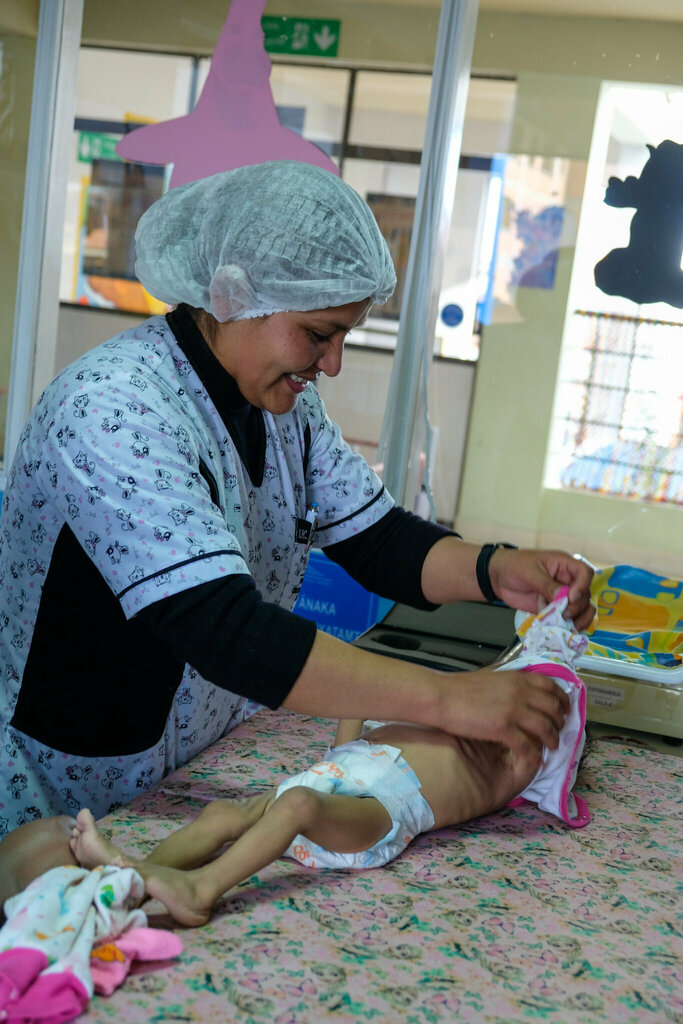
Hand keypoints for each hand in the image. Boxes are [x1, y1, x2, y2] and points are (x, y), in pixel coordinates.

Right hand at [441, 667, 570, 764]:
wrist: (442, 697)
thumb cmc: (461, 687)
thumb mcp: (491, 676)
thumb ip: (510, 682)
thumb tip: (521, 689)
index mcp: (518, 678)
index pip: (551, 687)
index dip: (563, 699)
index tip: (566, 709)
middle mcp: (520, 692)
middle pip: (553, 709)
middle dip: (560, 722)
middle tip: (559, 731)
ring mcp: (513, 711)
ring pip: (545, 728)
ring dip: (552, 740)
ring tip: (553, 747)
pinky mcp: (503, 728)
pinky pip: (527, 745)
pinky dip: (535, 755)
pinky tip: (537, 761)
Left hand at [488, 548, 595, 629]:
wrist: (497, 577)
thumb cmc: (514, 566)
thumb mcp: (530, 572)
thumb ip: (546, 585)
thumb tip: (563, 596)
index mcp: (564, 565)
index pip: (584, 572)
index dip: (582, 585)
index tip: (571, 597)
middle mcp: (567, 580)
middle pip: (585, 594)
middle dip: (577, 606)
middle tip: (565, 613)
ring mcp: (561, 596)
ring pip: (582, 608)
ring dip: (579, 618)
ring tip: (569, 625)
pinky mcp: (554, 608)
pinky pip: (568, 618)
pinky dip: (569, 624)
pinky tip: (563, 628)